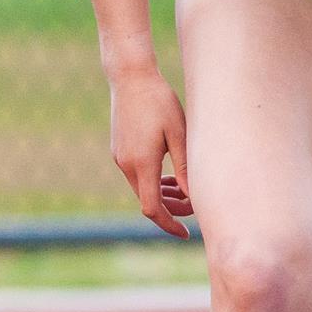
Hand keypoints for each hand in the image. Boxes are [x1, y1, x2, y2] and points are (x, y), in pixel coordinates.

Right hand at [108, 67, 192, 237]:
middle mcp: (126, 164)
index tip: (186, 233)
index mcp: (143, 163)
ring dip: (161, 196)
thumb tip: (191, 197)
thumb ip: (185, 168)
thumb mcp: (180, 133)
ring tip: (182, 190)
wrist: (130, 78)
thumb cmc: (160, 102)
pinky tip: (167, 173)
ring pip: (141, 189)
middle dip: (170, 210)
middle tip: (193, 207)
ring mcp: (119, 157)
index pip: (152, 209)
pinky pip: (135, 176)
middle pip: (147, 202)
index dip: (169, 225)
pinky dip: (152, 182)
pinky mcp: (118, 150)